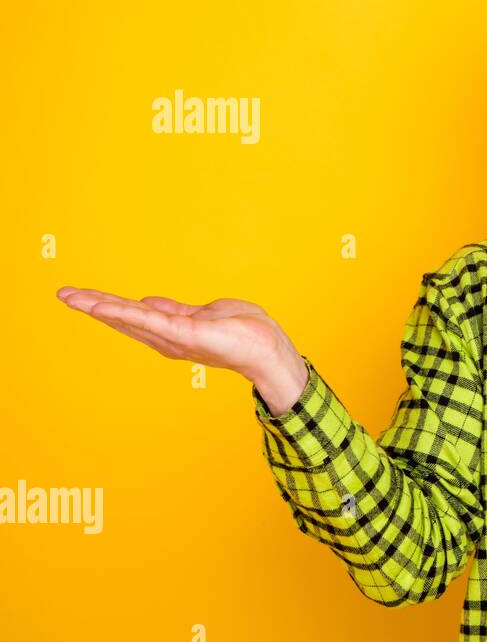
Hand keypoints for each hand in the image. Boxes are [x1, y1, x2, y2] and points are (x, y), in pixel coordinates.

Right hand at [55, 287, 306, 406]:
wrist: (269, 347)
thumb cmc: (244, 332)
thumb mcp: (204, 314)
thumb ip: (174, 311)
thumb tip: (148, 303)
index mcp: (172, 331)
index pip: (133, 315)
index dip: (107, 305)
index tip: (80, 295)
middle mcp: (167, 339)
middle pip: (123, 318)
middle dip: (92, 305)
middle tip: (62, 293)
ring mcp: (174, 338)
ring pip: (129, 319)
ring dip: (99, 307)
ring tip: (71, 297)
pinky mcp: (184, 335)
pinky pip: (149, 321)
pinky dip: (124, 314)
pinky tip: (102, 306)